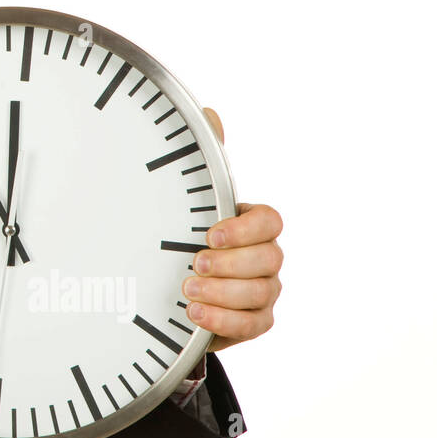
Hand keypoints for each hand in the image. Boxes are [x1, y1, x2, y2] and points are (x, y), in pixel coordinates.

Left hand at [182, 107, 284, 351]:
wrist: (167, 287)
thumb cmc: (181, 237)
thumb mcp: (185, 199)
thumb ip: (202, 158)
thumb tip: (210, 112)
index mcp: (252, 225)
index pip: (270, 221)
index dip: (245, 228)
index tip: (210, 234)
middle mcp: (264, 257)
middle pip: (269, 259)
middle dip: (231, 263)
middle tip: (193, 263)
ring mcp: (264, 290)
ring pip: (261, 293)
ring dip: (223, 292)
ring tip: (188, 289)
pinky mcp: (254, 321)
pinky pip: (254, 325)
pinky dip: (224, 320)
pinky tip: (194, 313)